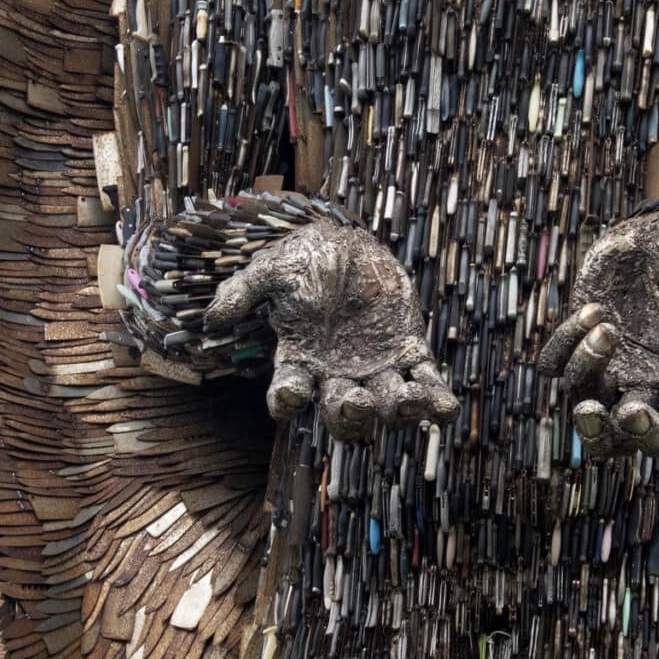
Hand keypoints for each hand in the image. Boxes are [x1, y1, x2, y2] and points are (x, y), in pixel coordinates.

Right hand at [205, 221, 457, 443]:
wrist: (349, 244)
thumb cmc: (305, 260)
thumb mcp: (272, 270)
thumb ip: (244, 292)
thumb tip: (213, 318)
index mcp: (299, 364)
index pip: (289, 397)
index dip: (289, 401)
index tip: (293, 390)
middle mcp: (337, 377)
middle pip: (342, 413)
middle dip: (350, 414)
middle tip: (358, 403)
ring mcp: (375, 370)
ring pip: (387, 406)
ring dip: (399, 411)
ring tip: (407, 403)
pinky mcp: (408, 354)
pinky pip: (424, 383)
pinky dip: (435, 399)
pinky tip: (445, 407)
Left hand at [537, 210, 658, 456]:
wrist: (656, 234)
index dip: (655, 435)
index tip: (634, 412)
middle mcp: (647, 384)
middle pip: (619, 439)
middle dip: (599, 436)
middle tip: (588, 412)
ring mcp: (611, 367)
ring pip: (582, 399)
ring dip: (586, 368)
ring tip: (605, 326)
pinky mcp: (580, 344)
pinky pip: (555, 364)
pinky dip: (564, 344)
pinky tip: (593, 310)